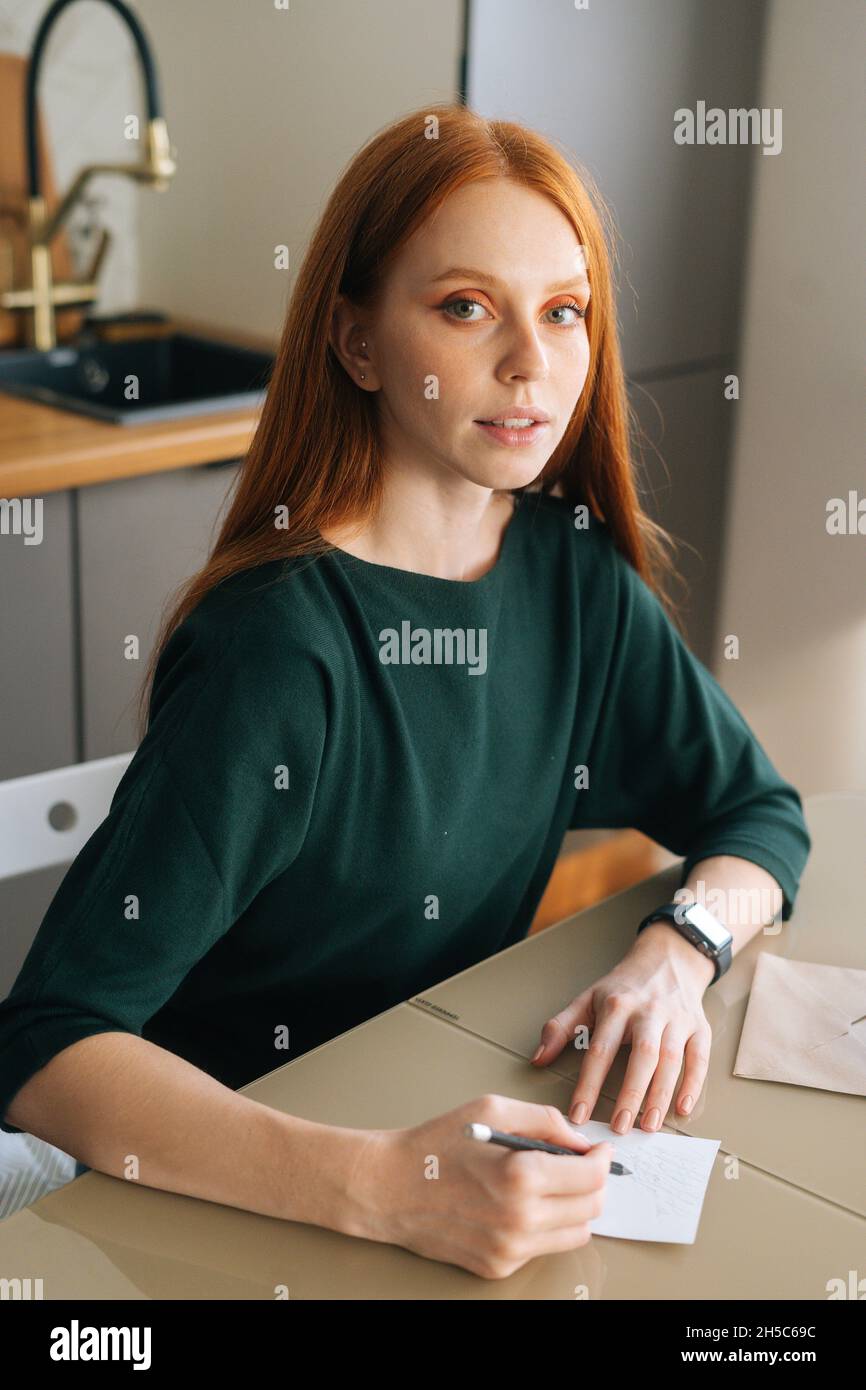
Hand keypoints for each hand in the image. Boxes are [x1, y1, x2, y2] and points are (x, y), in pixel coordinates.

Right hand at [353, 1094, 612, 1279]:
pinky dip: (541, 1227)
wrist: (389, 1187)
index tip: (599, 1153)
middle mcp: (520, 1220)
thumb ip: (546, 1121)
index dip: (602, 1160)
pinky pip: (541, 1248)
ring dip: (573, 1209)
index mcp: (522, 1176)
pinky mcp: (498, 1266)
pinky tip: (518, 1206)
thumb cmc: (435, 1146)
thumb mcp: (492, 1110)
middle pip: (591, 1209)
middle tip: (579, 1167)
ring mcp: (510, 1249)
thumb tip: (580, 1142)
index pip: (592, 1178)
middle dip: (593, 1184)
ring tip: (550, 1186)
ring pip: (574, 1234)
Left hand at [531, 922, 713, 1133]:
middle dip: (630, 1094)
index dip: (588, 1085)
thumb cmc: (624, 986)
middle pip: (641, 1056)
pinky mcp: (699, 1027)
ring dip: (660, 1095)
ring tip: (648, 1125)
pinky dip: (693, 1084)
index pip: (599, 1050)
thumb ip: (560, 1028)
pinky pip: (699, 1058)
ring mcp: (677, 1019)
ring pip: (670, 1060)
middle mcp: (648, 1012)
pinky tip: (682, 1107)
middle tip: (620, 1127)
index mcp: (616, 1006)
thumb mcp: (588, 999)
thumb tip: (538, 1058)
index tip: (579, 1114)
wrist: (667, 959)